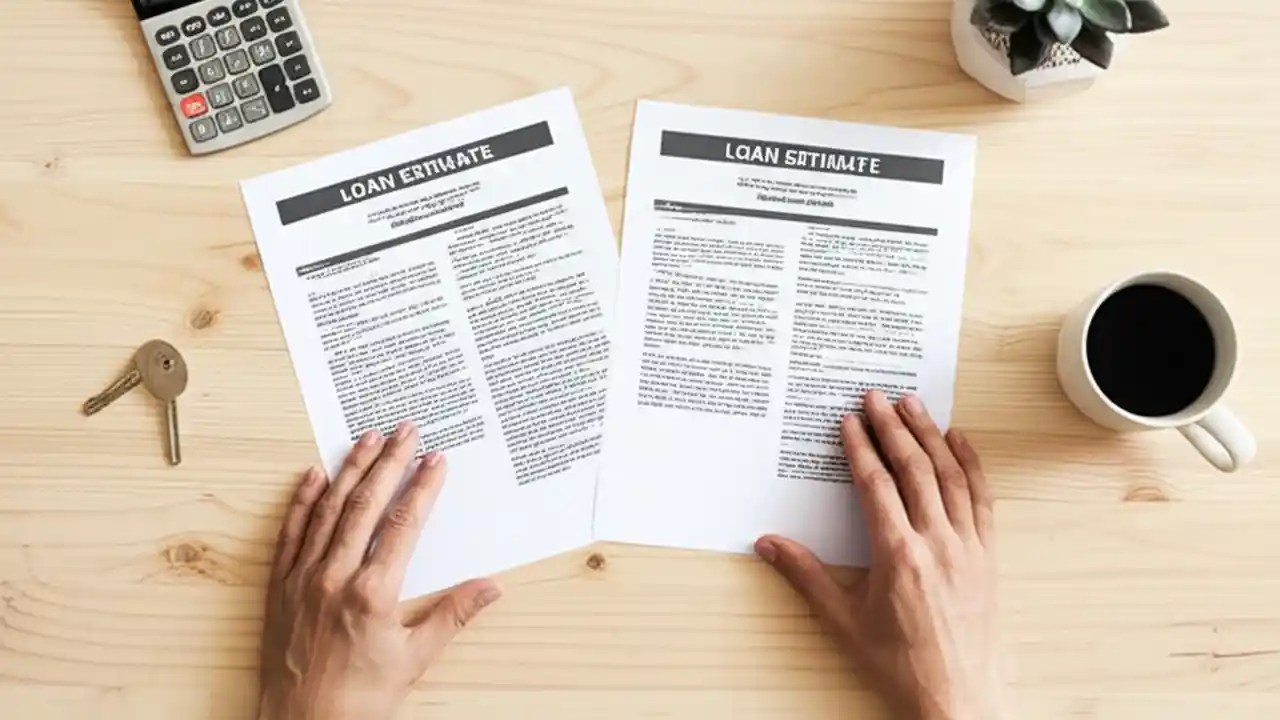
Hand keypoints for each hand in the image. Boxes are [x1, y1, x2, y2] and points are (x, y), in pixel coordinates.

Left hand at [258, 422, 501, 719]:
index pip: (403, 525)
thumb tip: (491, 588)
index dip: (422, 487)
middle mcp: (334, 577)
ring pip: (327, 510)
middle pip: (365, 505)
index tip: (435, 460)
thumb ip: (453, 616)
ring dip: (349, 470)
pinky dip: (302, 501)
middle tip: (404, 429)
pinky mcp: (280, 587)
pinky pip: (291, 532)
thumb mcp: (414, 660)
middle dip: (387, 462)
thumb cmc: (357, 700)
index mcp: (372, 593)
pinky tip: (313, 475)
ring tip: (365, 438)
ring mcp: (302, 578)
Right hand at [755, 391, 1000, 719]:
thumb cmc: (899, 664)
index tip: (850, 421)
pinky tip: (962, 442)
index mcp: (898, 555)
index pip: (876, 485)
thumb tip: (768, 544)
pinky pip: (982, 499)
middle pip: (914, 469)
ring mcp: (968, 547)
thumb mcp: (843, 621)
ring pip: (949, 476)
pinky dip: (972, 465)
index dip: (860, 448)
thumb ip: (805, 576)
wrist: (956, 698)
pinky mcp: (988, 557)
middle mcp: (937, 543)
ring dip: (930, 436)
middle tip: (876, 397)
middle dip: (893, 428)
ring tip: (913, 405)